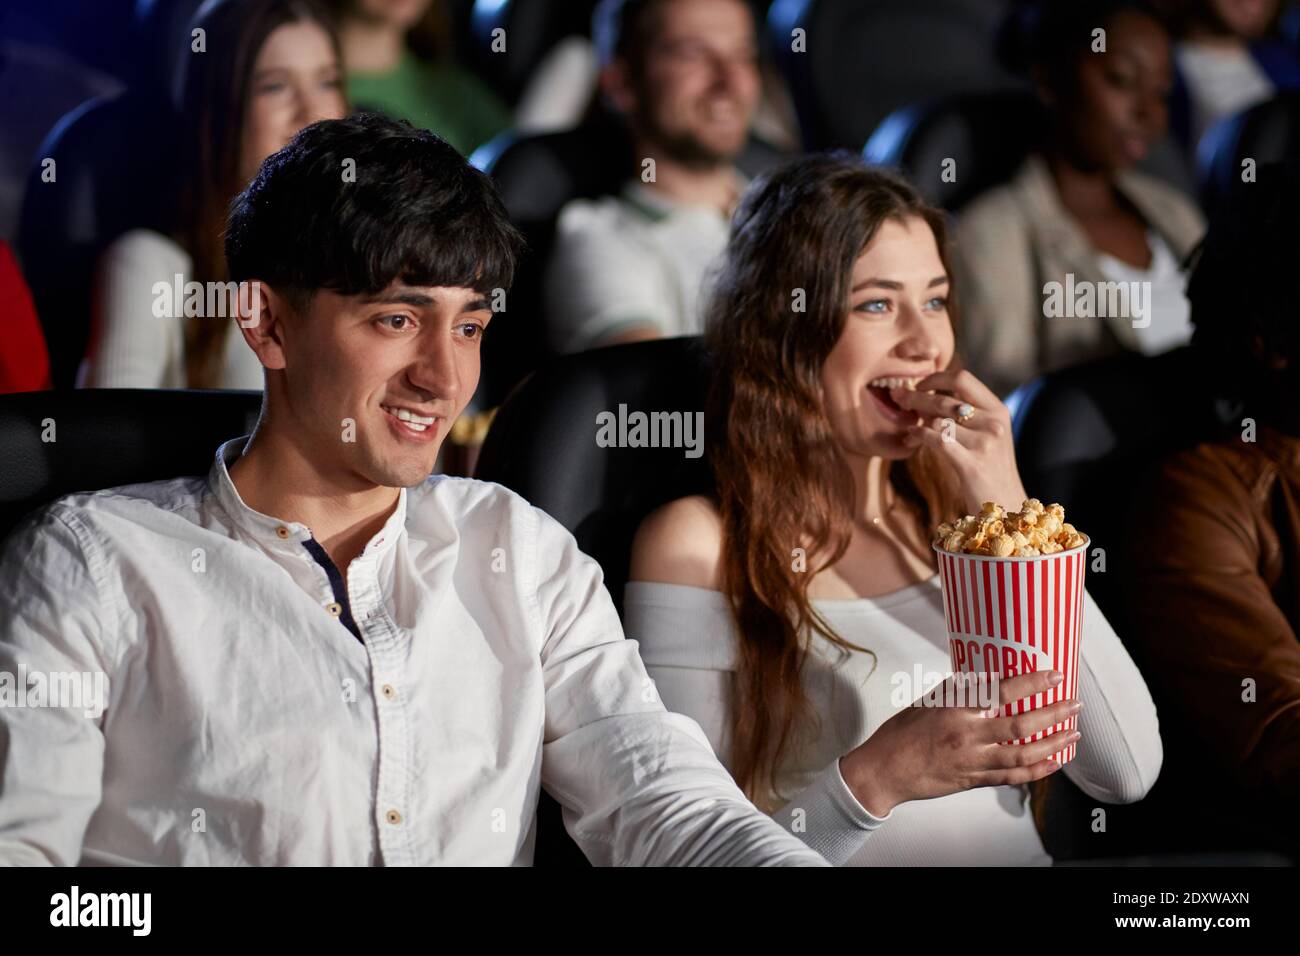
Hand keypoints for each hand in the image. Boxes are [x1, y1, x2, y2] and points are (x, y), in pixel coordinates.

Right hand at [839, 669, 1080, 816]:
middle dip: (1053, 714)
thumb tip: (990, 680)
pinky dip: (1037, 770)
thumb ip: (960, 692)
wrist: (884, 771)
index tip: (1054, 675)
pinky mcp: (974, 780)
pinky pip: (1013, 776)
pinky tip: (1053, 762)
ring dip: (1053, 744)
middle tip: (1073, 704)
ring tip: (1072, 733)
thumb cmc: (901, 733)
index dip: (1032, 683)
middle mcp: (967, 736)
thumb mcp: (928, 701)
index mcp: (955, 710)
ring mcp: (972, 761)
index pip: (1002, 693)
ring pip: (1023, 754)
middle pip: (1021, 726)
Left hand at [891, 368, 1027, 513]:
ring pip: (937, 420)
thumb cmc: (989, 468)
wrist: (1005, 505)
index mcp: (998, 410)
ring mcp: (985, 444)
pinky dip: (919, 436)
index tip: (919, 385)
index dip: (935, 378)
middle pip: (945, 399)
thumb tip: (926, 397)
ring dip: (916, 421)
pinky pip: (938, 440)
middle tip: (898, 398)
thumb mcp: (986, 434)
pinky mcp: (972, 465)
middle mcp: (994, 423)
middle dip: (915, 397)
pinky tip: (910, 438)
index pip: (963, 378)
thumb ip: (965, 414)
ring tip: (908, 427)